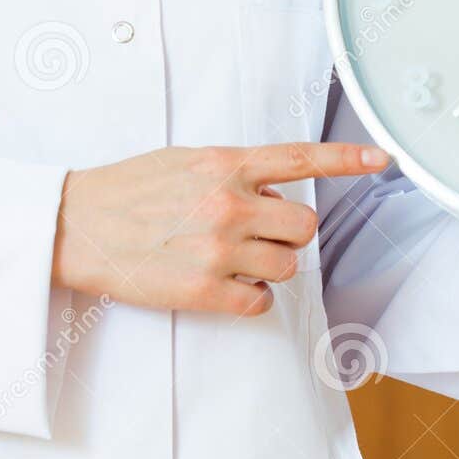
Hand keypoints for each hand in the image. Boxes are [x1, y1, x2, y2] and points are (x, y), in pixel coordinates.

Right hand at [52, 140, 390, 314]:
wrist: (77, 226)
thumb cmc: (127, 191)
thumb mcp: (183, 161)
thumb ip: (232, 171)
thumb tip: (272, 192)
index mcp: (224, 164)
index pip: (299, 158)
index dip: (346, 159)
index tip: (381, 157)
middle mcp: (228, 203)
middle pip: (303, 226)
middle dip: (287, 233)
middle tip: (255, 234)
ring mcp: (218, 248)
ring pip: (287, 266)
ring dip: (269, 266)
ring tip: (231, 259)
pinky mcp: (205, 290)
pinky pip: (261, 301)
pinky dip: (252, 298)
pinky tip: (226, 286)